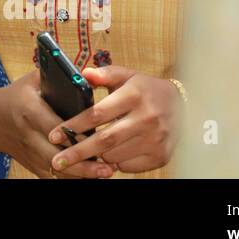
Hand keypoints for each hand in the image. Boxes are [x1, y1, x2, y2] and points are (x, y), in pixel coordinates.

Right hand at [0, 70, 115, 178]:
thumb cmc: (17, 95)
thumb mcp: (33, 80)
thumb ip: (57, 76)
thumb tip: (89, 74)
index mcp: (29, 109)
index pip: (54, 126)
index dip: (76, 136)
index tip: (99, 139)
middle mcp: (28, 134)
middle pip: (56, 156)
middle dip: (83, 164)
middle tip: (108, 167)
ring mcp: (28, 152)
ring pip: (56, 171)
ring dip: (80, 175)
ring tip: (104, 173)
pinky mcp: (30, 164)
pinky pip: (52, 177)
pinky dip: (70, 179)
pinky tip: (88, 178)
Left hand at [46, 65, 183, 174]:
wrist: (184, 106)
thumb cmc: (146, 89)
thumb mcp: (127, 75)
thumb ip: (104, 74)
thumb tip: (83, 73)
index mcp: (134, 95)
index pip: (97, 113)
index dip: (74, 126)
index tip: (54, 135)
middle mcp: (146, 118)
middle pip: (104, 140)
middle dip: (77, 152)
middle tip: (57, 161)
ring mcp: (155, 139)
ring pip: (114, 155)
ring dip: (97, 156)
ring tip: (87, 150)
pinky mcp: (161, 155)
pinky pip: (128, 166)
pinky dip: (116, 162)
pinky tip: (112, 153)